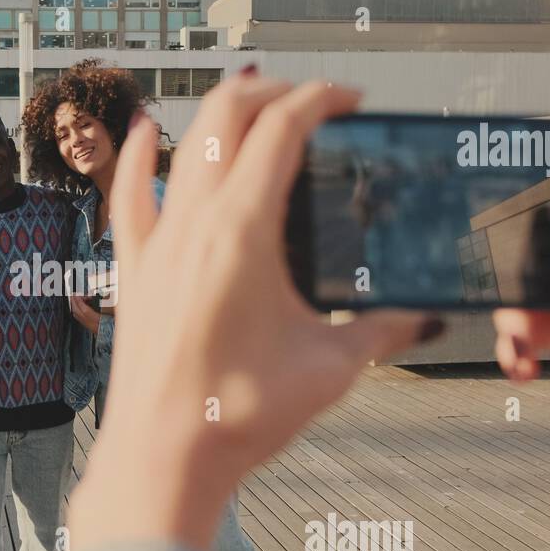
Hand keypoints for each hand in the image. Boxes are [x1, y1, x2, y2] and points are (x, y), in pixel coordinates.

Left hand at [68, 76, 440, 550]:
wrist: (162, 458)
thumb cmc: (235, 416)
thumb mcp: (329, 370)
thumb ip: (381, 332)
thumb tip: (419, 319)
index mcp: (243, 232)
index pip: (283, 128)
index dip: (321, 98)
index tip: (350, 100)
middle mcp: (193, 222)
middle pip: (229, 115)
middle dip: (275, 92)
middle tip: (313, 104)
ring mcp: (157, 242)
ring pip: (184, 143)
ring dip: (223, 115)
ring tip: (258, 112)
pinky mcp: (134, 269)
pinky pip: (130, 193)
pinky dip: (142, 155)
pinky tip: (149, 131)